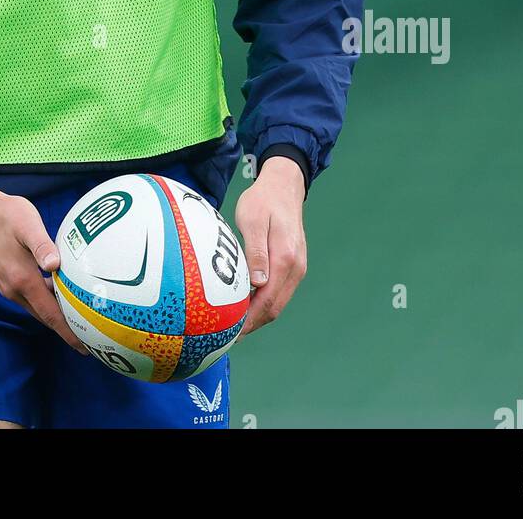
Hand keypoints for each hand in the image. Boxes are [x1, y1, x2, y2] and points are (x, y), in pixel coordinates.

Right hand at [0, 171, 89, 355]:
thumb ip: (42, 245)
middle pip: (45, 316)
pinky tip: (61, 291)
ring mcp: (8, 285)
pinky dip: (47, 300)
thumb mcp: (27, 224)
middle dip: (66, 329)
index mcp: (22, 279)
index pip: (50, 314)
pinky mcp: (7, 278)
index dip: (68, 332)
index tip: (85, 347)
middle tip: (91, 338)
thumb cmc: (5, 214)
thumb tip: (55, 265)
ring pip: (38, 306)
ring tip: (80, 318)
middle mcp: (14, 288)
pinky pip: (31, 296)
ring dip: (57, 314)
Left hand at [232, 155, 307, 338]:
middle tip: (226, 336)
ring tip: (232, 325)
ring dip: (257, 316)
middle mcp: (295, 268)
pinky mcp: (293, 265)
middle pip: (274, 308)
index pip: (268, 301)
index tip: (230, 333)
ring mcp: (297, 268)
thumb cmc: (263, 200)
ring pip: (277, 302)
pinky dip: (263, 303)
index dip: (249, 320)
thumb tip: (257, 284)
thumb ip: (256, 252)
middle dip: (252, 324)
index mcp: (286, 259)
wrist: (284, 185)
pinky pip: (278, 292)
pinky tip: (245, 305)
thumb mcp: (253, 220)